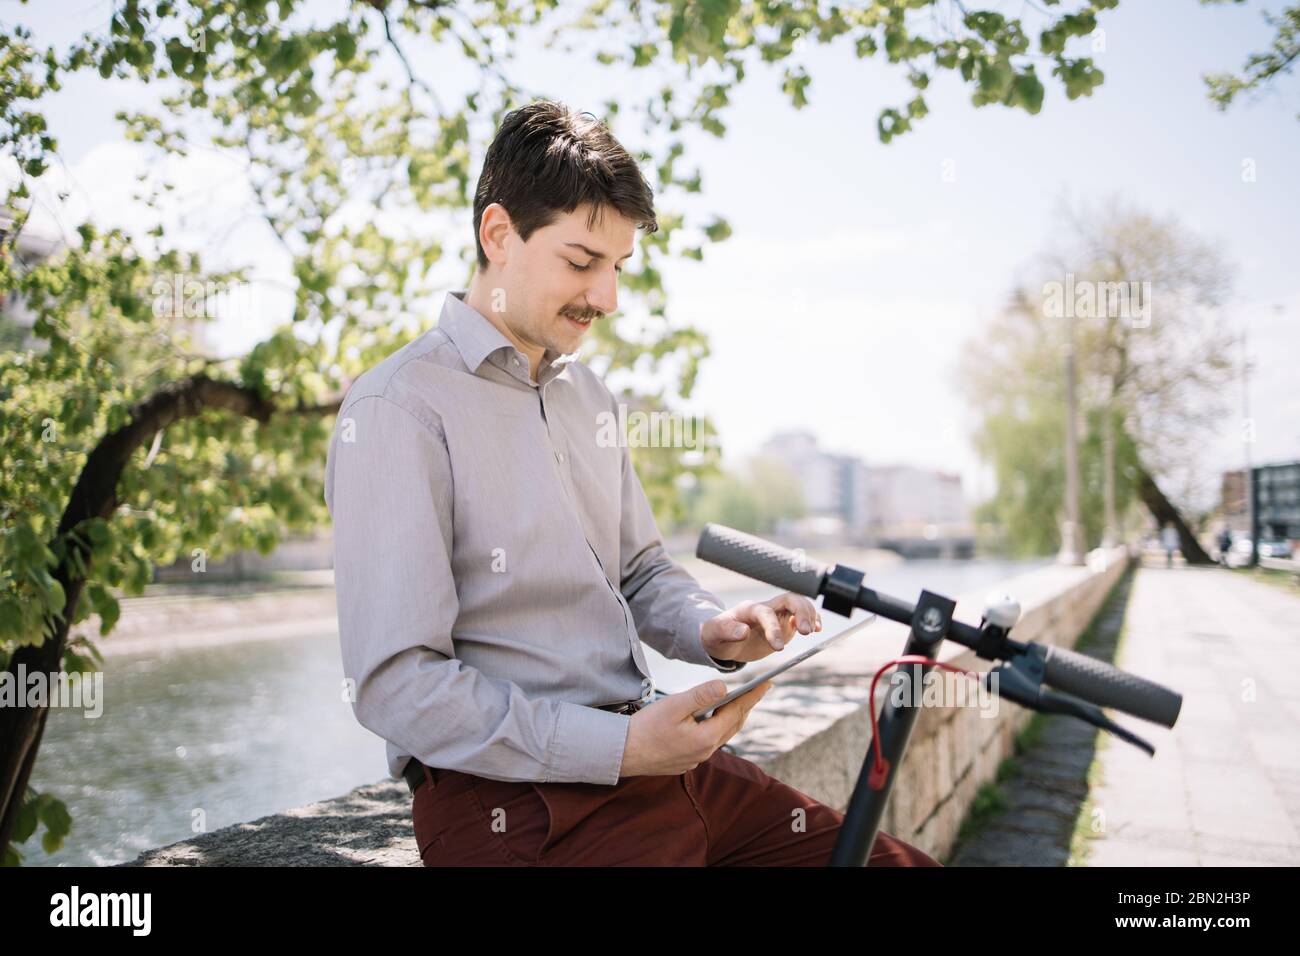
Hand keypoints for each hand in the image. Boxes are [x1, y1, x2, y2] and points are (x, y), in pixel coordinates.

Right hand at [619, 679, 772, 777]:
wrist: (622, 754)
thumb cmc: (645, 728)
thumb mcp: (673, 706)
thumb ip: (700, 696)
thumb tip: (724, 687)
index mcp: (706, 738)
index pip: (736, 712)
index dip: (753, 696)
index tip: (767, 683)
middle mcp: (705, 752)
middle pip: (733, 725)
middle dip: (747, 706)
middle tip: (760, 690)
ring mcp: (696, 758)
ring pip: (722, 734)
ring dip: (733, 717)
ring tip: (742, 702)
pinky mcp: (686, 760)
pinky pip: (710, 741)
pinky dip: (718, 726)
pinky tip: (714, 719)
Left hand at [701, 593, 821, 665]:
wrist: (722, 639)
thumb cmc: (716, 635)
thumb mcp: (714, 635)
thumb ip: (726, 631)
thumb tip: (743, 631)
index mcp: (749, 609)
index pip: (766, 613)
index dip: (774, 628)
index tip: (778, 647)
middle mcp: (766, 608)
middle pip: (788, 599)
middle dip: (800, 611)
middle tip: (807, 631)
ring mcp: (777, 615)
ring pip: (798, 604)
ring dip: (809, 614)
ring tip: (813, 630)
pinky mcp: (784, 624)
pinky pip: (802, 616)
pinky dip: (812, 619)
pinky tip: (817, 629)